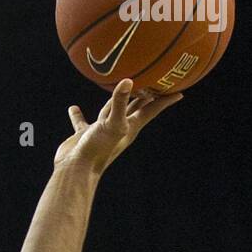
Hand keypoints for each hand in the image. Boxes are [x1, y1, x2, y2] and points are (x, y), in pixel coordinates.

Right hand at [54, 78, 181, 173]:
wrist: (76, 170)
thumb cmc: (97, 150)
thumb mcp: (111, 125)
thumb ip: (119, 103)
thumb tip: (128, 80)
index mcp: (130, 126)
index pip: (152, 109)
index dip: (165, 100)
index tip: (179, 90)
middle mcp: (118, 127)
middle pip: (135, 107)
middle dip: (145, 95)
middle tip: (154, 81)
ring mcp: (102, 131)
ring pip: (111, 110)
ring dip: (115, 100)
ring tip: (119, 87)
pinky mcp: (86, 135)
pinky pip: (83, 122)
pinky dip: (78, 115)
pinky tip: (73, 108)